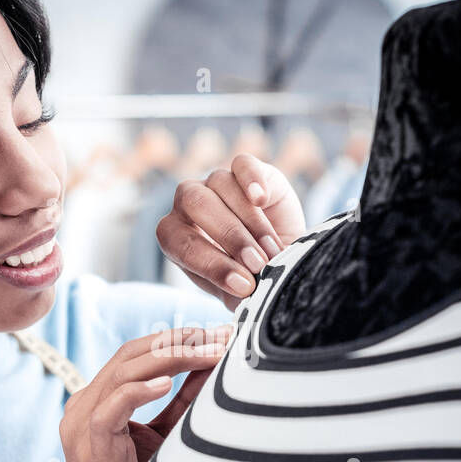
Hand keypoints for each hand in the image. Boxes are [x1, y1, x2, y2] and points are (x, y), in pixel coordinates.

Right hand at [59, 325, 232, 461]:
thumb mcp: (168, 434)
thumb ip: (184, 399)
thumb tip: (215, 362)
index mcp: (99, 400)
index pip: (137, 354)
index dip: (178, 338)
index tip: (218, 333)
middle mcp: (84, 405)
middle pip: (131, 355)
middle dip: (179, 341)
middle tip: (220, 336)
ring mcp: (81, 424)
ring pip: (124, 372)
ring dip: (171, 359)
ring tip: (209, 353)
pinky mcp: (88, 445)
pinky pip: (110, 407)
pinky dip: (138, 391)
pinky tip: (167, 384)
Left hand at [157, 153, 305, 310]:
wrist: (285, 263)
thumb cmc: (253, 282)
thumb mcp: (239, 297)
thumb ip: (235, 294)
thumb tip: (245, 292)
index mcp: (175, 236)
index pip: (178, 242)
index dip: (211, 264)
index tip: (244, 286)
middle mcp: (189, 204)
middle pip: (195, 204)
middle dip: (230, 239)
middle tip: (259, 266)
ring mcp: (216, 183)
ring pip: (221, 186)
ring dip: (251, 223)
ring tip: (274, 253)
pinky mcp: (248, 171)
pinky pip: (242, 164)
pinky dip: (251, 178)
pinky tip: (262, 199)